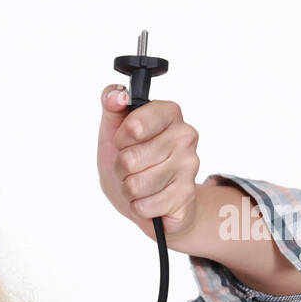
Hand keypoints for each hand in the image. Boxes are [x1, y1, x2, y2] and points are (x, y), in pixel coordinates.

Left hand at [97, 85, 201, 246]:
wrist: (150, 198)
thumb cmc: (133, 161)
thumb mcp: (113, 130)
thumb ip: (111, 104)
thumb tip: (117, 95)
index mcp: (169, 113)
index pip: (133, 125)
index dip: (120, 139)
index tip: (125, 141)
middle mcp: (185, 135)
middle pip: (129, 159)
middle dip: (122, 169)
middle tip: (132, 167)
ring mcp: (189, 166)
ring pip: (135, 184)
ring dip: (129, 189)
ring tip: (141, 182)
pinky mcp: (186, 195)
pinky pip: (143, 206)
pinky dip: (139, 206)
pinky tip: (150, 198)